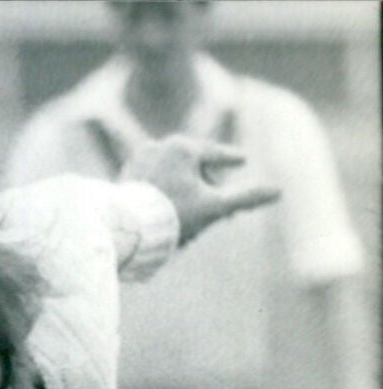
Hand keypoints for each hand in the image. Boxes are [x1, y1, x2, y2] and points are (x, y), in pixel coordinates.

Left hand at [122, 135, 279, 244]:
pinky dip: (161, 191)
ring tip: (187, 211)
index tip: (241, 160)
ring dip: (182, 189)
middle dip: (205, 184)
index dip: (230, 160)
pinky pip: (150, 181)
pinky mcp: (124, 175)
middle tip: (214, 201)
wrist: (127, 229)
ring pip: (170, 174)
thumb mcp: (214, 207)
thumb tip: (279, 192)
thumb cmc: (173, 216)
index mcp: (184, 146)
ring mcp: (140, 159)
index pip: (215, 155)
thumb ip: (246, 198)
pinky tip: (163, 205)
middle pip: (191, 167)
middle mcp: (160, 145)